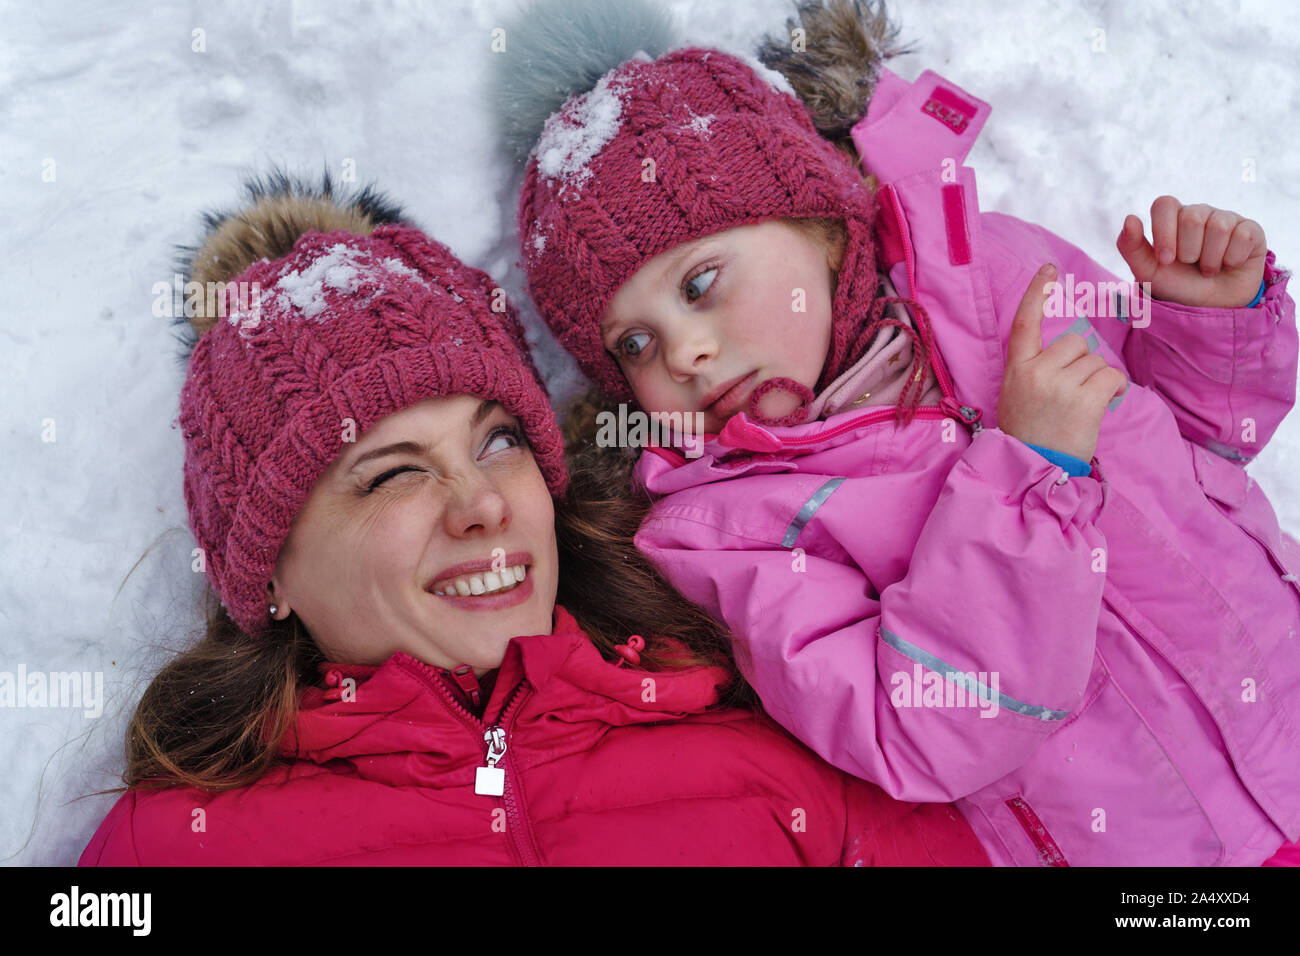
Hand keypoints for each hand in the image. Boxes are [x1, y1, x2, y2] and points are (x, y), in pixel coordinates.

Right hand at [998, 264, 1127, 463]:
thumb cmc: (1029, 432)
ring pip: (1095, 361)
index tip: (1048, 269)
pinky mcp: (1084, 399)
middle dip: (1082, 363)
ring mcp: (1059, 385)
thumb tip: (1076, 349)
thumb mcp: (1019, 394)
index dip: (1036, 293)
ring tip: (1081, 407)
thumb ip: (1037, 368)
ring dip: (1097, 380)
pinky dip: (1113, 389)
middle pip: (1075, 342)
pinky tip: (1102, 405)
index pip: (1024, 322)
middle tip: (1071, 394)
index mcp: (1016, 368)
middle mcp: (1036, 371)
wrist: (1032, 468)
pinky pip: (1111, 376)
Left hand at [1117, 196, 1266, 308]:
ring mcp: (1226, 219)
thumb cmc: (1177, 285)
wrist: (1211, 307)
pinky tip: (1230, 264)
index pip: (1164, 204)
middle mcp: (1199, 213)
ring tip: (1209, 269)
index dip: (1164, 232)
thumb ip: (1131, 247)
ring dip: (1211, 259)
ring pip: (1219, 226)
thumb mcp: (1148, 272)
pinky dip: (1233, 258)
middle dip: (1189, 251)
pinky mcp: (1251, 230)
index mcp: (1172, 218)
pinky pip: (1243, 235)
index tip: (1166, 259)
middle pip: (1192, 216)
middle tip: (1191, 264)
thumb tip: (1129, 218)